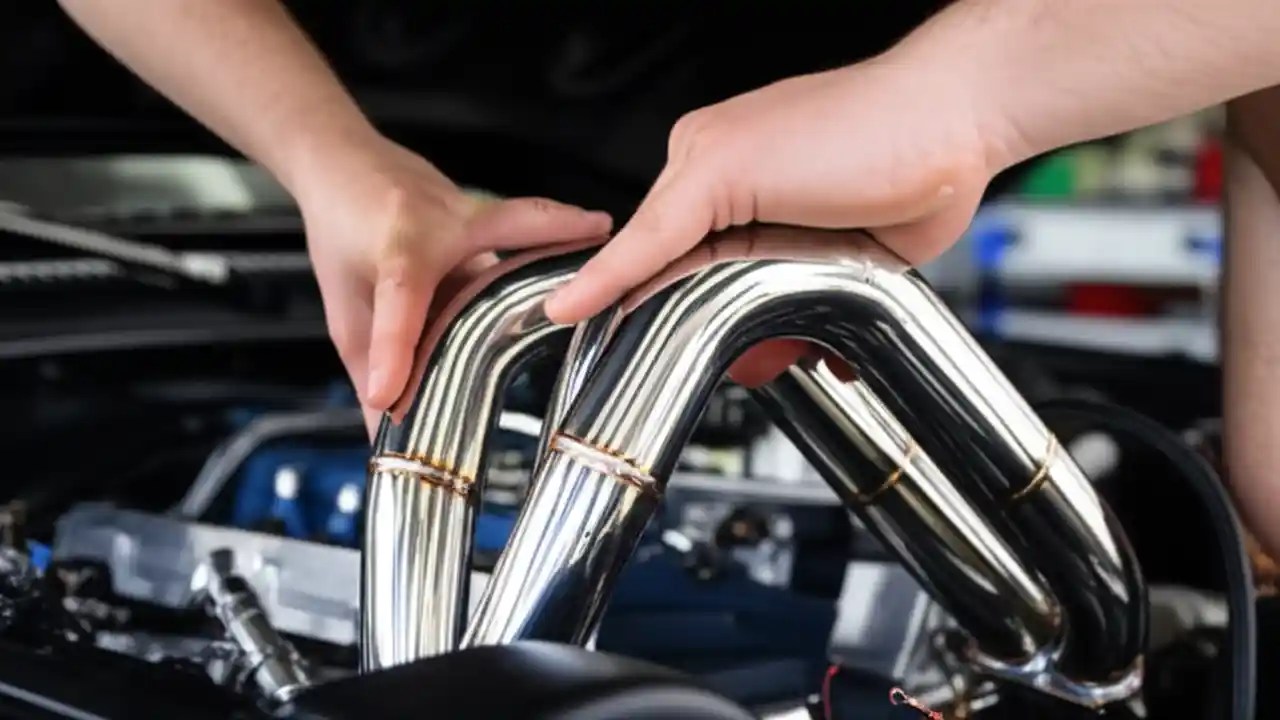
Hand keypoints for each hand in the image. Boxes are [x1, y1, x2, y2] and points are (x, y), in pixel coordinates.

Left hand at [292, 130, 611, 431]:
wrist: (340, 160)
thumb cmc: (340, 233)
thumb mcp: (344, 306)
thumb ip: (370, 367)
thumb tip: (384, 434)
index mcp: (396, 251)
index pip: (399, 301)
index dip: (394, 350)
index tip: (388, 394)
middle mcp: (438, 223)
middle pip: (504, 225)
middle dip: (553, 234)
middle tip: (600, 243)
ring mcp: (467, 212)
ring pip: (526, 221)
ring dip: (570, 231)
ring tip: (615, 251)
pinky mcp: (483, 213)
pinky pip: (521, 233)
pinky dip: (554, 241)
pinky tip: (584, 258)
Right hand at [544, 53, 1005, 385]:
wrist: (959, 130)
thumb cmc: (854, 126)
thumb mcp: (727, 171)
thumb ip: (655, 230)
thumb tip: (591, 279)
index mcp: (699, 169)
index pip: (642, 250)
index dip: (619, 298)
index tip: (587, 336)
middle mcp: (738, 204)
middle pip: (694, 292)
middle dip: (707, 331)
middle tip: (718, 355)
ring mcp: (785, 237)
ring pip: (749, 314)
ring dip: (765, 343)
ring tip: (784, 352)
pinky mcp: (830, 263)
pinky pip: (803, 317)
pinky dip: (809, 340)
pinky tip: (821, 347)